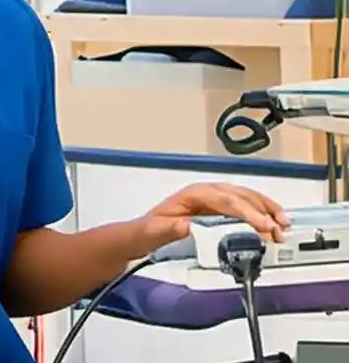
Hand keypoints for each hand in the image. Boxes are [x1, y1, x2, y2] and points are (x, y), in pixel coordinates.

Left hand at [132, 183, 291, 252]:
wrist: (144, 233)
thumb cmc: (149, 230)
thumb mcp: (155, 232)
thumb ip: (171, 229)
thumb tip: (188, 226)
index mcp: (193, 194)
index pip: (225, 200)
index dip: (246, 212)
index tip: (262, 225)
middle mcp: (206, 192)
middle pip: (240, 196)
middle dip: (262, 211)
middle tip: (278, 229)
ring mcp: (213, 199)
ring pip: (246, 198)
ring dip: (266, 210)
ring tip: (282, 225)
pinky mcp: (219, 209)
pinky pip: (244, 207)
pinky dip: (261, 213)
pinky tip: (272, 222)